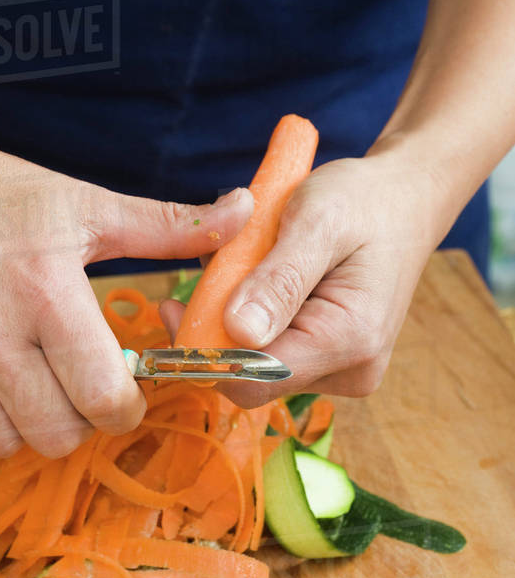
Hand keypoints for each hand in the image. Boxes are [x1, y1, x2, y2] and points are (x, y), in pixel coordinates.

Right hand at [0, 108, 253, 456]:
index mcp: (46, 291)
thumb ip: (169, 225)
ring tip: (33, 382)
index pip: (102, 397)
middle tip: (80, 387)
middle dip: (81, 420)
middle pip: (56, 433)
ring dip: (28, 423)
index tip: (124, 389)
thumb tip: (247, 212)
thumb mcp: (87, 203)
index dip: (125, 406)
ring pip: (2, 441)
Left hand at [160, 147, 451, 406]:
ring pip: (254, 361)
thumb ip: (280, 279)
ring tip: (247, 257)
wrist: (403, 198)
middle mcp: (349, 370)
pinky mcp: (328, 359)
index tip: (174, 303)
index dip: (204, 349)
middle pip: (248, 374)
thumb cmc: (362, 200)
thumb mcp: (317, 222)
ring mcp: (340, 369)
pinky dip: (250, 313)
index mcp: (350, 341)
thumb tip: (238, 332)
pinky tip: (260, 273)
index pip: (253, 379)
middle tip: (213, 264)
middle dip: (218, 323)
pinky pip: (268, 348)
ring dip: (233, 313)